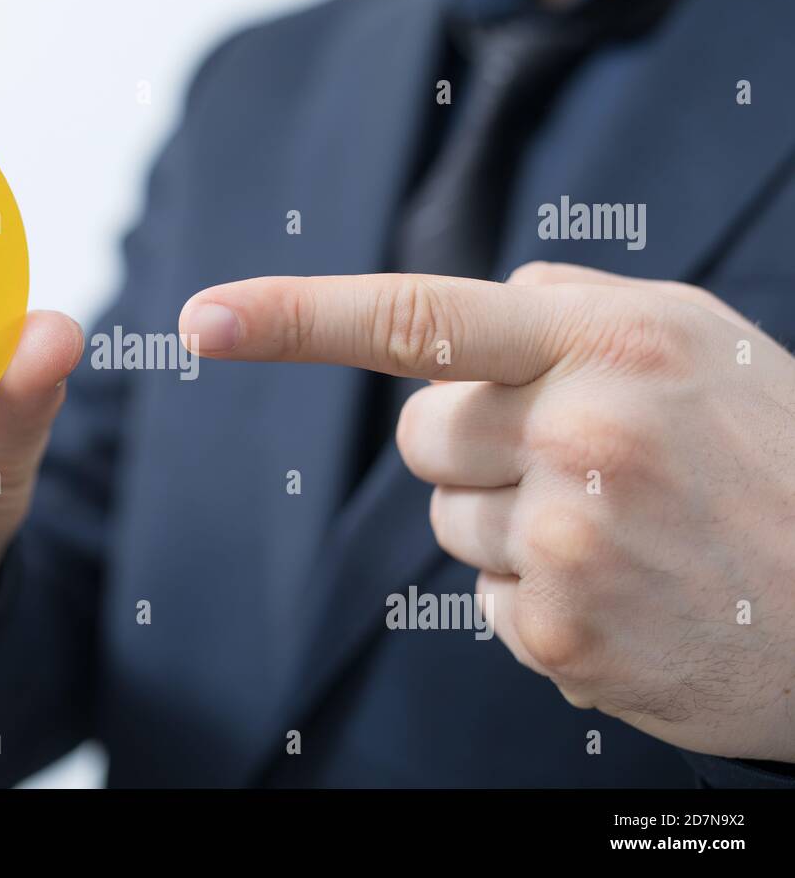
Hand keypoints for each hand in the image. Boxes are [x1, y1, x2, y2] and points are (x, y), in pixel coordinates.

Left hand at [180, 262, 794, 761]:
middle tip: (582, 464)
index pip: (417, 317)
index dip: (296, 317)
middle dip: (474, 448)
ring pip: (449, 525)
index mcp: (605, 341)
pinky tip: (622, 589)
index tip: (202, 319)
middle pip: (420, 438)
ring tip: (620, 531)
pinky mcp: (560, 632)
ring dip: (512, 527)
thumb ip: (566, 308)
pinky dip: (538, 598)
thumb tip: (463, 313)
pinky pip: (485, 602)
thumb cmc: (771, 452)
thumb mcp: (691, 339)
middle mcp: (582, 432)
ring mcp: (568, 541)